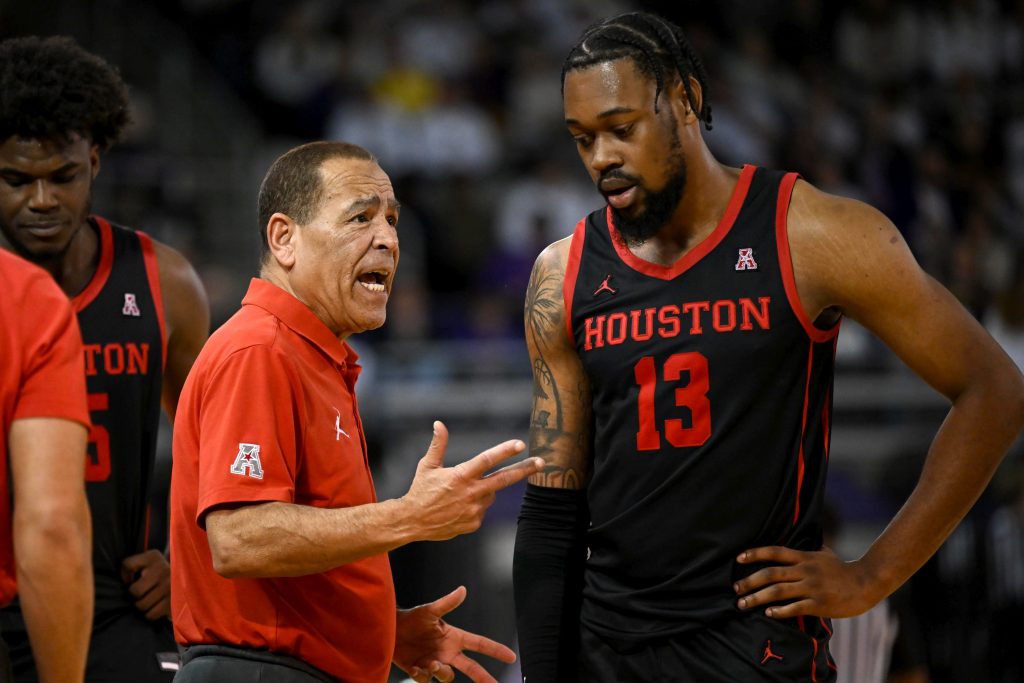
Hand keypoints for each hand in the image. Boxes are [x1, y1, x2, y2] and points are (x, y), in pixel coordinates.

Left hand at [121, 549, 170, 619]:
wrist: (184, 583)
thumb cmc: (156, 576)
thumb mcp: (145, 564)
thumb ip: (130, 567)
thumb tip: (125, 582)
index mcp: (153, 557)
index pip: (127, 564)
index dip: (125, 576)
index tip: (131, 579)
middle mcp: (163, 569)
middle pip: (135, 590)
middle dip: (134, 595)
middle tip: (141, 594)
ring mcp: (170, 586)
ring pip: (142, 604)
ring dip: (142, 606)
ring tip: (148, 600)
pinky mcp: (173, 602)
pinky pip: (151, 614)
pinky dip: (151, 614)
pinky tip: (156, 607)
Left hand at [394, 586, 514, 682]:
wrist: (389, 630)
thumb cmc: (411, 618)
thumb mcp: (429, 611)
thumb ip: (447, 603)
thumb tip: (463, 589)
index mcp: (454, 638)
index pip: (479, 644)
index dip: (495, 650)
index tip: (511, 656)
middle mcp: (447, 652)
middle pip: (471, 668)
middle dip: (484, 678)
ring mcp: (435, 662)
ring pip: (447, 676)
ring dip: (442, 672)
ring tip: (432, 664)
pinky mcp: (421, 671)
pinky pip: (426, 680)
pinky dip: (422, 675)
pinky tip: (415, 666)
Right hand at [402, 421, 541, 540]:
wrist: (413, 521)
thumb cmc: (420, 490)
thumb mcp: (427, 466)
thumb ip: (438, 445)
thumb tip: (439, 424)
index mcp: (460, 476)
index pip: (487, 460)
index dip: (505, 451)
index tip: (520, 444)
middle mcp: (470, 492)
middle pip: (504, 479)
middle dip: (524, 470)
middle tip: (542, 463)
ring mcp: (474, 510)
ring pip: (491, 494)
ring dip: (484, 490)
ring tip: (462, 493)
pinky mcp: (474, 523)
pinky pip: (482, 510)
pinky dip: (476, 505)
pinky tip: (459, 506)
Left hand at [733, 545, 880, 619]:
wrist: (866, 583)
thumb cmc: (843, 569)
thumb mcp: (825, 553)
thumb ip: (809, 549)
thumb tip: (803, 538)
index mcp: (804, 557)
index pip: (775, 552)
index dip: (755, 554)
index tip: (739, 558)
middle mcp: (805, 570)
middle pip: (771, 573)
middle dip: (750, 581)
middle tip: (735, 588)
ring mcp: (811, 587)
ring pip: (778, 591)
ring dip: (757, 598)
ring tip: (743, 604)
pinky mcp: (819, 603)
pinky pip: (795, 607)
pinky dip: (780, 610)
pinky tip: (768, 613)